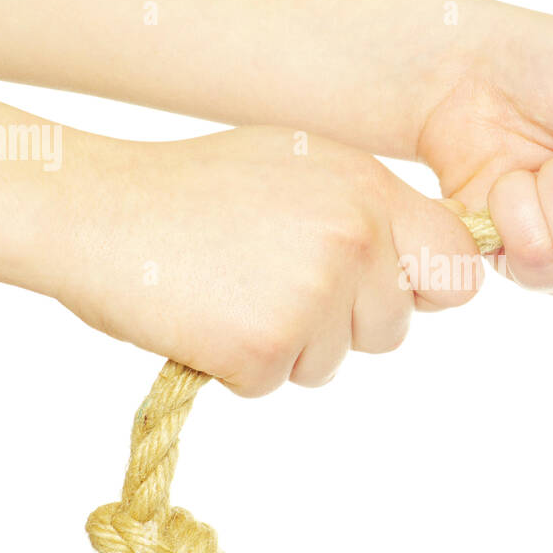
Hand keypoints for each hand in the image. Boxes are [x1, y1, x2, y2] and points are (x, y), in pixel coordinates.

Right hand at [50, 127, 480, 394]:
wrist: (93, 210)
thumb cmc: (193, 191)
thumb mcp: (299, 170)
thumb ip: (367, 213)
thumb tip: (425, 267)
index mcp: (368, 190)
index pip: (459, 266)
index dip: (430, 288)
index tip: (398, 292)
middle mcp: (354, 239)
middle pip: (394, 329)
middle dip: (343, 324)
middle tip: (273, 283)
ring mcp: (312, 294)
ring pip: (335, 361)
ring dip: (290, 346)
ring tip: (231, 291)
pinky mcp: (264, 345)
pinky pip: (277, 383)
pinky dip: (240, 367)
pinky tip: (204, 317)